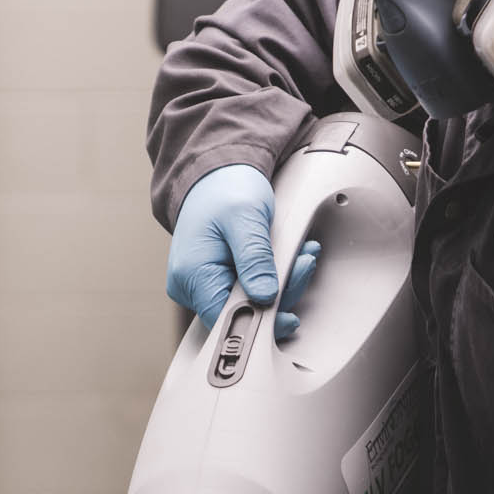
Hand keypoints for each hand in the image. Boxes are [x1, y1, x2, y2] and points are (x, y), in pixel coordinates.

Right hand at [166, 164, 319, 342]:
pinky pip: (250, 289)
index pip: (225, 319)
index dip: (259, 320)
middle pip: (243, 312)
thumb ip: (255, 258)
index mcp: (192, 274)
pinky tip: (286, 259)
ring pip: (252, 301)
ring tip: (298, 254)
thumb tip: (265, 295)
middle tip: (301, 264)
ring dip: (282, 282)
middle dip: (280, 291)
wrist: (216, 173)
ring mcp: (205, 284)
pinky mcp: (220, 280)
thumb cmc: (223, 189)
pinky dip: (272, 277)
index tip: (287, 314)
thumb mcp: (245, 217)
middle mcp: (192, 285)